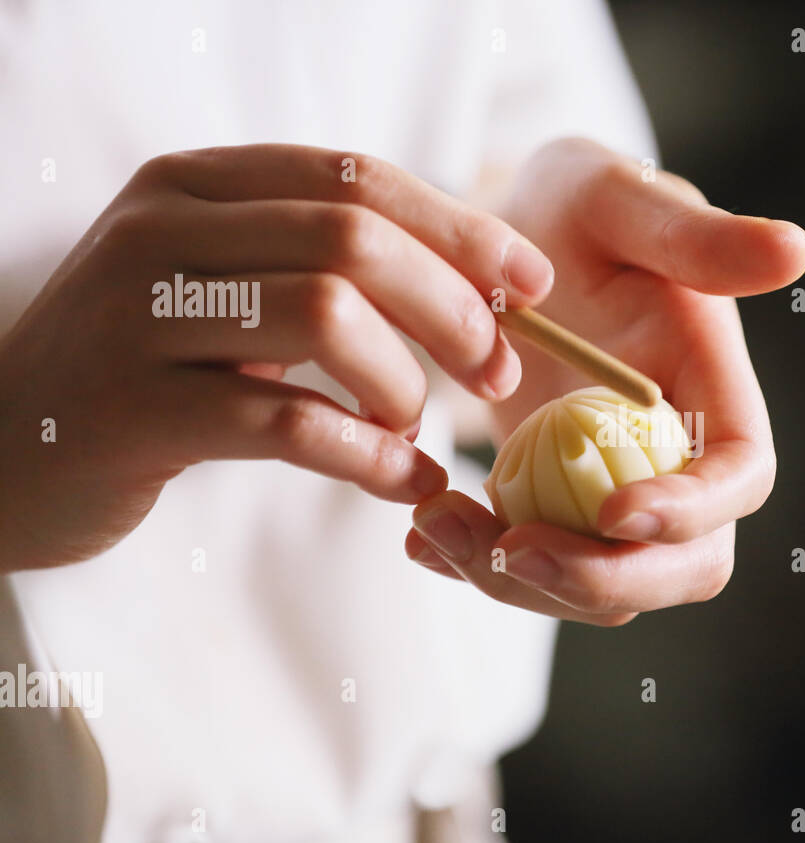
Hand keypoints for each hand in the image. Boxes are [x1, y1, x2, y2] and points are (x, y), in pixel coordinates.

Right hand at [0, 144, 554, 570]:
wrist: (6, 447)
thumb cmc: (150, 368)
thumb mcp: (224, 288)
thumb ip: (323, 268)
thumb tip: (481, 290)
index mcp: (196, 186)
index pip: (357, 179)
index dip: (462, 230)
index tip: (531, 287)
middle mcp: (162, 233)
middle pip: (354, 239)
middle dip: (452, 308)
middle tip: (496, 374)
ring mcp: (140, 319)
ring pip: (327, 317)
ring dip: (404, 382)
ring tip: (416, 425)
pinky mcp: (136, 413)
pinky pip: (288, 425)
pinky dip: (370, 458)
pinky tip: (404, 481)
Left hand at [406, 138, 804, 624]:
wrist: (505, 243)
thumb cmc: (568, 207)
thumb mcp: (617, 200)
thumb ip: (696, 235)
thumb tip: (796, 251)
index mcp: (713, 387)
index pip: (737, 476)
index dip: (691, 511)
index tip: (614, 512)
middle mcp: (677, 456)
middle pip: (683, 564)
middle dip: (604, 579)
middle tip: (509, 551)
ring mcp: (617, 491)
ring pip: (602, 585)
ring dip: (524, 582)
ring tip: (433, 526)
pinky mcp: (557, 507)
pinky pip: (537, 569)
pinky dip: (482, 567)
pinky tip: (420, 534)